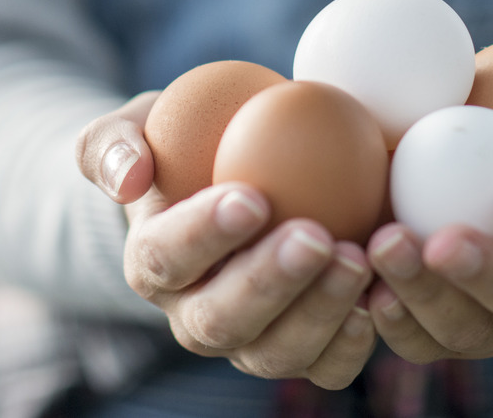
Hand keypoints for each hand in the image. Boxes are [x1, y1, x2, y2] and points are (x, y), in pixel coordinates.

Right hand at [75, 93, 377, 388]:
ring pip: (274, 353)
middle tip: (315, 236)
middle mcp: (194, 316)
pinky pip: (324, 368)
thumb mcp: (142, 124)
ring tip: (357, 259)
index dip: (204, 234)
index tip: (252, 197)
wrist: (240, 173)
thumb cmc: (190, 142)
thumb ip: (115, 142)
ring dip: (317, 313)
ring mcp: (249, 342)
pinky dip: (350, 345)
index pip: (166, 257)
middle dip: (269, 283)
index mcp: (152, 265)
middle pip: (220, 319)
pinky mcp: (302, 351)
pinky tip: (377, 301)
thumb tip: (128, 179)